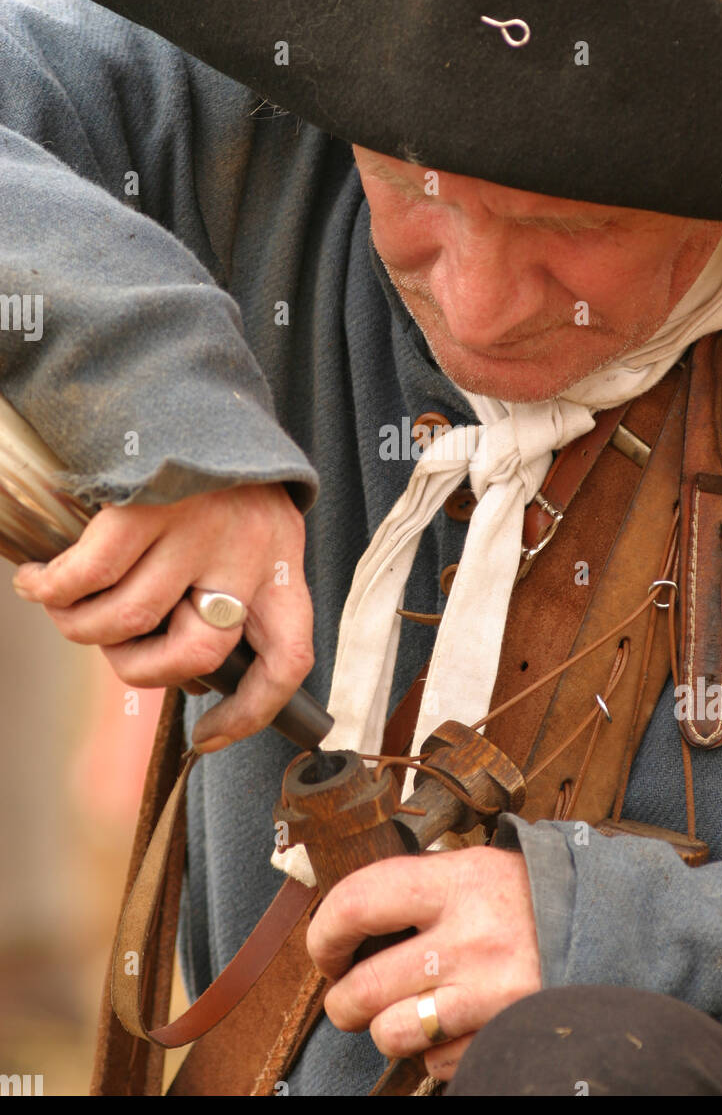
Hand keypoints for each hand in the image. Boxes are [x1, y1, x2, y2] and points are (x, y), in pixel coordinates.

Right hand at [11, 483, 312, 750]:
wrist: (192, 379)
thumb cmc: (220, 469)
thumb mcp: (255, 526)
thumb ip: (236, 586)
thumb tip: (188, 673)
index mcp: (284, 562)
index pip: (288, 659)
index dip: (250, 713)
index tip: (207, 734)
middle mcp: (249, 549)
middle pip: (194, 653)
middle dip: (141, 671)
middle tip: (116, 653)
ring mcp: (197, 525)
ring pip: (129, 617)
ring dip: (83, 628)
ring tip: (66, 612)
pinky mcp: (146, 501)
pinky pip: (89, 572)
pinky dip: (54, 589)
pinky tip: (40, 583)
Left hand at [308, 846, 541, 1081]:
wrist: (618, 928)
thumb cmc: (535, 896)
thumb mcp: (478, 868)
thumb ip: (420, 888)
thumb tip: (350, 917)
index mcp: (459, 882)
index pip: (358, 903)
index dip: (324, 933)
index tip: (325, 948)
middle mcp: (472, 939)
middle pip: (364, 989)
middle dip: (343, 1001)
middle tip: (350, 996)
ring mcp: (491, 995)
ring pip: (393, 1034)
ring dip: (387, 1029)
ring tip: (405, 1011)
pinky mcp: (505, 1036)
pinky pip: (438, 1063)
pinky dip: (436, 1051)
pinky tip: (456, 1022)